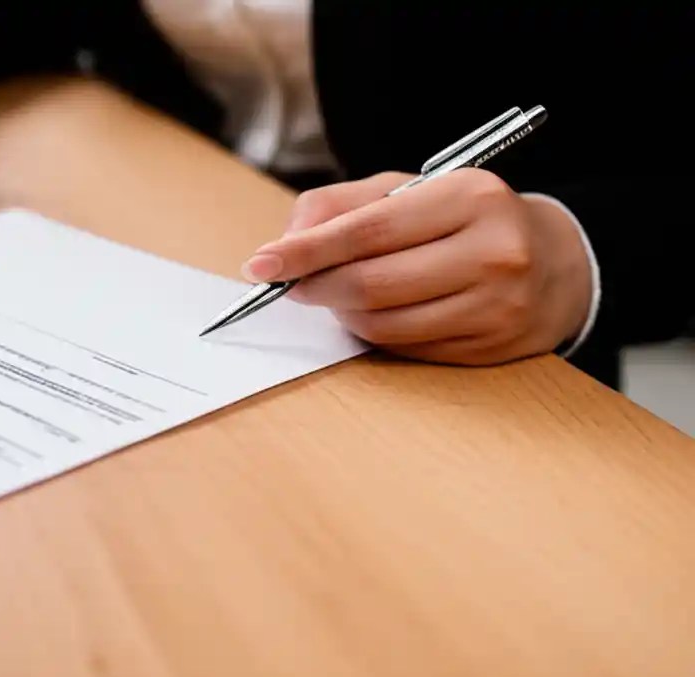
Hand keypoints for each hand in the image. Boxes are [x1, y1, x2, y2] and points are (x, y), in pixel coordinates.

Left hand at [242, 169, 592, 364]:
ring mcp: (496, 306)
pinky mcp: (490, 348)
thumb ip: (341, 205)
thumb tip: (286, 243)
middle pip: (370, 283)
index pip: (368, 230)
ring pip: (382, 323)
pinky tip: (376, 312)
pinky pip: (404, 348)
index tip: (261, 263)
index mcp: (471, 197)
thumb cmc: (465, 219)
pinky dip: (374, 332)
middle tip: (288, 285)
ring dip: (341, 312)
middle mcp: (493, 252)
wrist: (555, 262)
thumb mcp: (410, 189)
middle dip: (315, 287)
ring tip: (338, 292)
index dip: (306, 251)